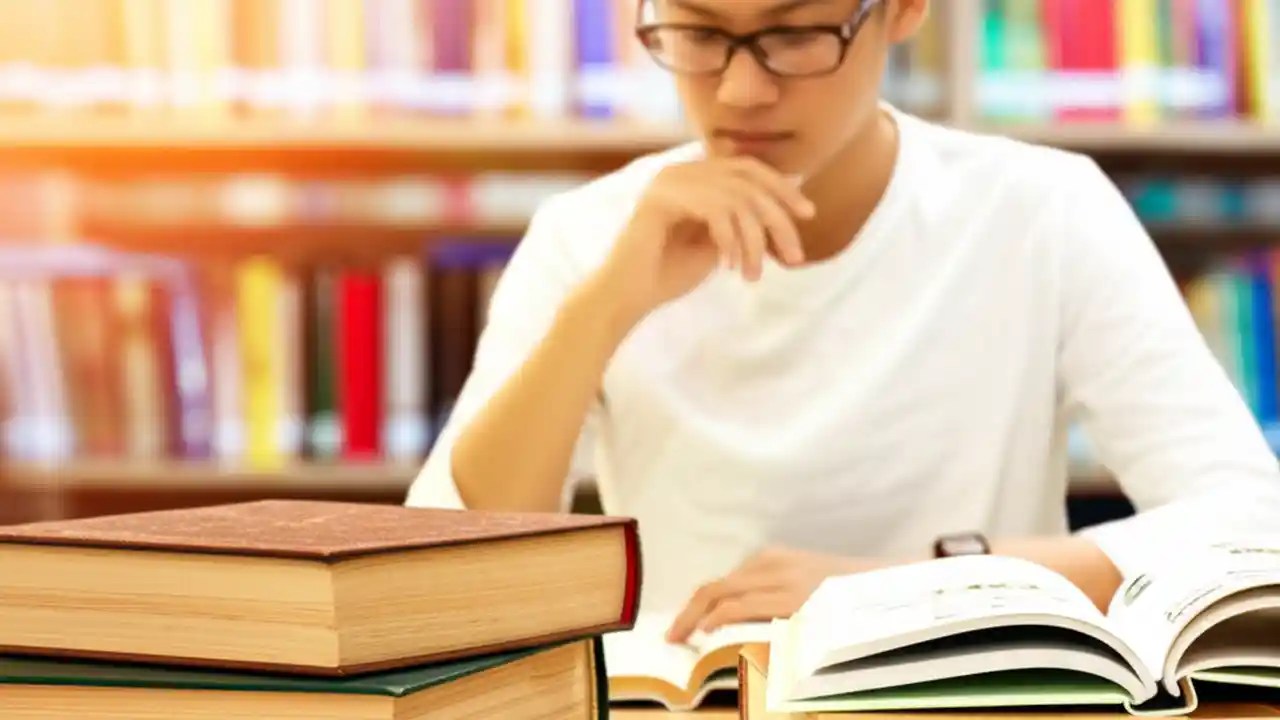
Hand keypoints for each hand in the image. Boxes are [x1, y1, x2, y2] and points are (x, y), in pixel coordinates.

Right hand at [598, 157, 814, 325]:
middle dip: (778, 218)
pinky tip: (730, 267)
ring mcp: (668, 181)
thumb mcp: (719, 244)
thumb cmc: (668, 274)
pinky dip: (730, 241)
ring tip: (753, 274)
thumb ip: (743, 223)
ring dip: (754, 241)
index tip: (808, 215)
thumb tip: (785, 213)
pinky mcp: (660, 199)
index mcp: (694, 175)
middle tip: (795, 256)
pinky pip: (715, 211)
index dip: (782, 188)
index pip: (749, 168)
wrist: (627, 296)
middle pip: (748, 179)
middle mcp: (681, 170)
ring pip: (736, 198)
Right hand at [665, 547, 894, 643]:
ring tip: (691, 624)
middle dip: (691, 611)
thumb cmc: (857, 616)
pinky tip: (722, 605)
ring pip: (729, 576)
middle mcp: (779, 571)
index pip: (730, 606)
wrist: (886, 580)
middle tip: (671, 635)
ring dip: (705, 599)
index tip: (686, 642)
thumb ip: (778, 638)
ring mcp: (781, 558)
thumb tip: (740, 646)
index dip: (702, 623)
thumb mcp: (820, 635)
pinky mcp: (784, 554)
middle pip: (719, 586)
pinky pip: (744, 569)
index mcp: (788, 595)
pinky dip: (726, 588)